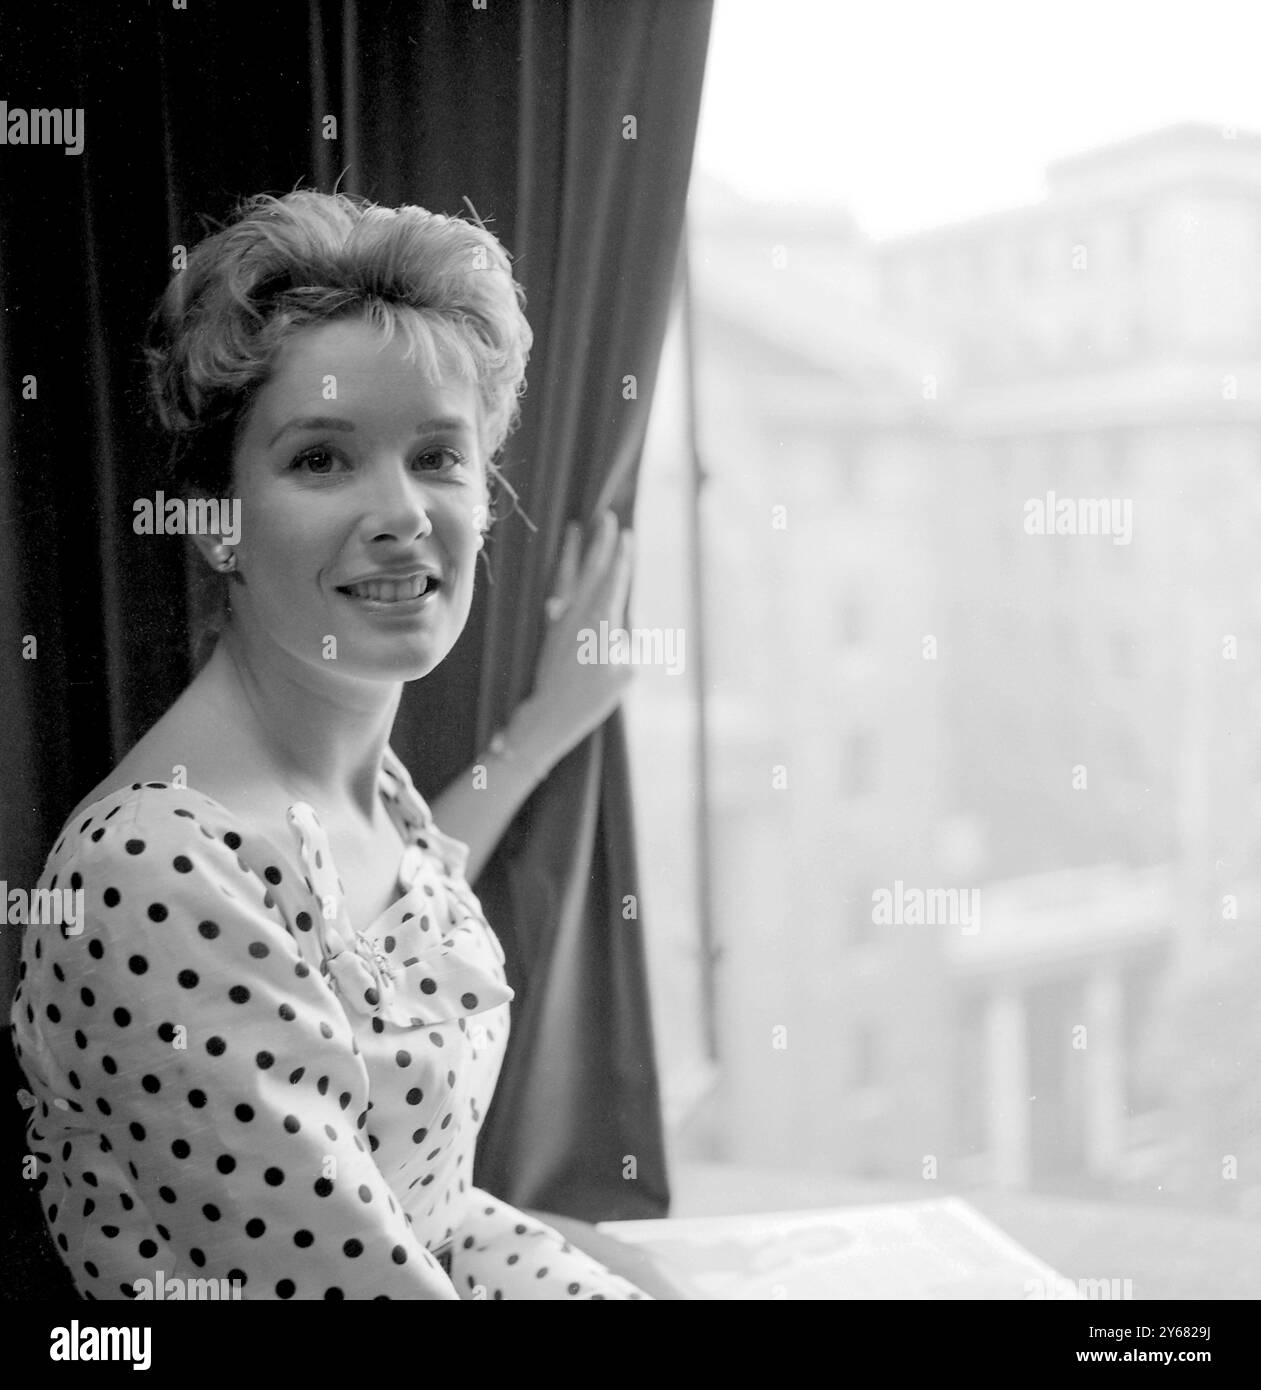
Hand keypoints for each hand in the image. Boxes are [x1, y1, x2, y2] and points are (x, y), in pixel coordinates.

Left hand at [509, 510, 633, 775]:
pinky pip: (557, 594)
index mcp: (601, 623)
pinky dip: (560, 578)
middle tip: (607, 517)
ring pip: (569, 577)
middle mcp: (579, 615)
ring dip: (574, 552)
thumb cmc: (592, 698)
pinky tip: (561, 570)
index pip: (614, 581)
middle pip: (592, 571)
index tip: (626, 534)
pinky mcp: (551, 630)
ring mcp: (562, 620)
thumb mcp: (624, 672)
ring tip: (574, 527)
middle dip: (600, 543)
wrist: (549, 714)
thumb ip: (628, 640)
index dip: (621, 557)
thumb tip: (626, 617)